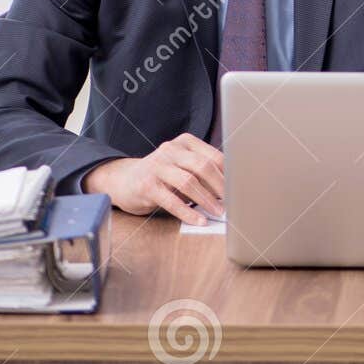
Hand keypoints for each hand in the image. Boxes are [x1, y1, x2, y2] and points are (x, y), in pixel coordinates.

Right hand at [82, 133, 224, 224]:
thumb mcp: (182, 167)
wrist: (123, 180)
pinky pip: (171, 200)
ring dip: (206, 200)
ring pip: (188, 181)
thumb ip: (203, 173)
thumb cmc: (162, 175)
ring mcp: (156, 166)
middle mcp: (170, 149)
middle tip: (232, 203)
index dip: (229, 174)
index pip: (213, 156)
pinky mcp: (146, 185)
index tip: (240, 190)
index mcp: (185, 143)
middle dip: (221, 187)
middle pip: (203, 166)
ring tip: (218, 213)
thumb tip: (231, 191)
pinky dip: (187, 212)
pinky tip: (199, 221)